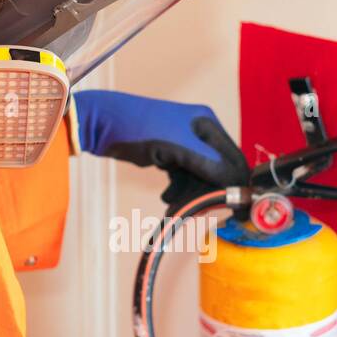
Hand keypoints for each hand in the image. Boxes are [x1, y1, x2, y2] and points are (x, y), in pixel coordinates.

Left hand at [73, 90, 248, 207]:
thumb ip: (209, 163)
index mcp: (206, 123)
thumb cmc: (137, 128)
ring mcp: (183, 142)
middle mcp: (199, 131)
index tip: (236, 209)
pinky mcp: (169, 152)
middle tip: (197, 212)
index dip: (236, 184)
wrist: (99, 123)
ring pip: (199, 176)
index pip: (232, 158)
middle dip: (207, 192)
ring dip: (190, 194)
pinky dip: (178, 189)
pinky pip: (183, 175)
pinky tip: (167, 199)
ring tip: (173, 207)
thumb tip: (237, 183)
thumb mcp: (176, 146)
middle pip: (217, 170)